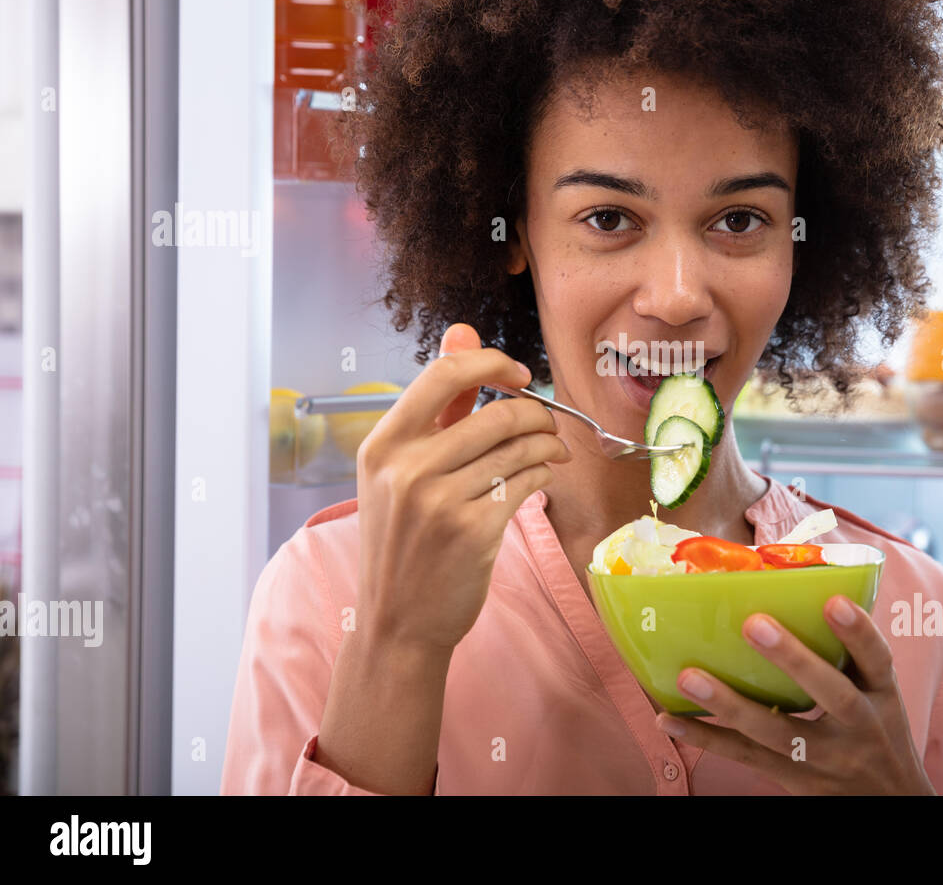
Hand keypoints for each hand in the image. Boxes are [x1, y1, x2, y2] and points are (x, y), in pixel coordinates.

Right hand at [354, 322, 571, 652]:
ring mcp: (438, 501)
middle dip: (536, 415)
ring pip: (519, 449)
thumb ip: (437, 405)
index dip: (491, 362)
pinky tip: (544, 478)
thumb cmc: (405, 541)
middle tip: (547, 425)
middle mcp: (405, 469)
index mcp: (381, 446)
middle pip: (496, 413)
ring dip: (547, 445)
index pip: (442, 375)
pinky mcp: (473, 531)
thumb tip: (463, 330)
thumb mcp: (400, 471)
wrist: (398, 621)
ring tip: (551, 451)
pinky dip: (544, 475)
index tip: (519, 374)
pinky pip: (527, 483)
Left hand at [653, 595, 935, 794]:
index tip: (834, 601)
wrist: (891, 802)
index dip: (859, 632)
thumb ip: (849, 655)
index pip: (878, 660)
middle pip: (832, 694)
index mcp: (881, 695)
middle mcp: (859, 726)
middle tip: (754, 624)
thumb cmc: (877, 731)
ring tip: (690, 677)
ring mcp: (826, 758)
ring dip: (730, 704)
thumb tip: (801, 591)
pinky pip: (745, 756)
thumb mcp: (879, 695)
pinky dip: (705, 737)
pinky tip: (670, 719)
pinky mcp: (793, 778)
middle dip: (794, 660)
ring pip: (776, 732)